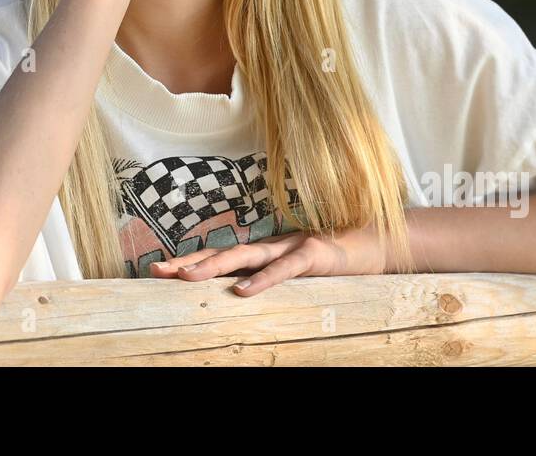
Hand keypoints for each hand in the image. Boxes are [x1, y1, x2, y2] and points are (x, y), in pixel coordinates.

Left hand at [148, 221, 390, 296]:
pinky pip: (284, 270)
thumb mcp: (297, 271)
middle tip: (158, 271)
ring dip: (214, 266)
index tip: (159, 268)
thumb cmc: (335, 259)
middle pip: (222, 253)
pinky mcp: (313, 256)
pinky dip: (263, 280)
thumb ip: (272, 276)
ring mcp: (292, 247)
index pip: (220, 255)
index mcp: (265, 251)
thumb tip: (241, 293)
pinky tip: (243, 291)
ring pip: (246, 256)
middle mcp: (272, 245)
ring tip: (187, 278)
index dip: (190, 260)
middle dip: (189, 262)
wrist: (376, 242)